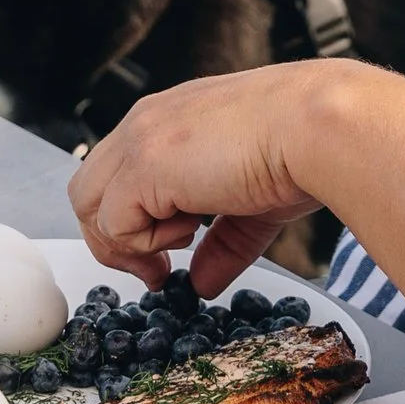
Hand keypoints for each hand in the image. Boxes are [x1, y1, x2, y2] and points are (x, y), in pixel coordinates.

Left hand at [68, 61, 339, 292]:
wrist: (317, 126)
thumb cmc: (300, 148)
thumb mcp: (250, 204)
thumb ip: (220, 243)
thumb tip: (203, 284)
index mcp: (169, 119)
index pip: (116, 173)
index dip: (131, 221)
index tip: (166, 254)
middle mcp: (146, 122)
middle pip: (86, 190)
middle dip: (113, 239)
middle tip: (156, 268)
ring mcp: (140, 139)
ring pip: (87, 205)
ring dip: (127, 242)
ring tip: (178, 247)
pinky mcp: (143, 164)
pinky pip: (113, 222)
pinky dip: (144, 243)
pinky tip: (189, 231)